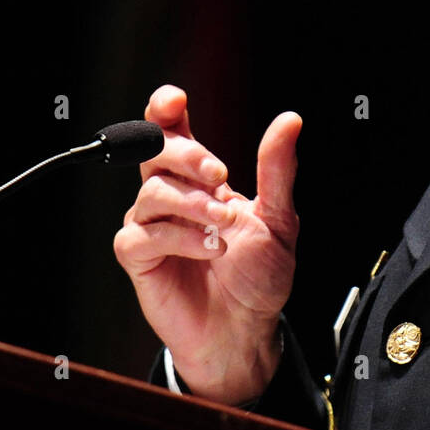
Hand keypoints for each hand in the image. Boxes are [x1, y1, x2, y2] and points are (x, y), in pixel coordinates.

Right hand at [113, 84, 300, 404]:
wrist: (249, 328)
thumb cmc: (259, 275)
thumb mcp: (279, 218)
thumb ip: (278, 169)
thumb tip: (290, 120)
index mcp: (199, 179)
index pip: (172, 132)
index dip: (164, 110)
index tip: (175, 101)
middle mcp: (171, 197)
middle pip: (155, 153)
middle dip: (186, 155)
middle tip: (220, 174)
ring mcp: (152, 226)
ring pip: (151, 193)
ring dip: (192, 204)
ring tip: (224, 225)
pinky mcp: (140, 259)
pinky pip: (142, 236)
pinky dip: (178, 238)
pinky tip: (207, 249)